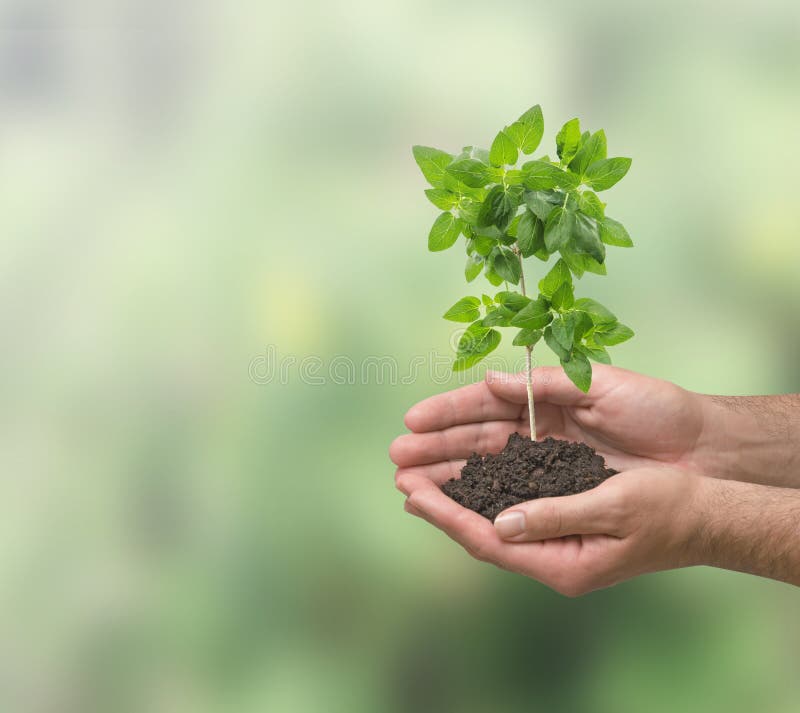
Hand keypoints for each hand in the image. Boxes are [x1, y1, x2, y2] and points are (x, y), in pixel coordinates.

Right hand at [390, 365, 708, 476]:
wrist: (702, 450)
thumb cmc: (657, 409)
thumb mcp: (602, 384)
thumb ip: (548, 384)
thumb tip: (492, 380)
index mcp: (544, 401)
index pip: (485, 406)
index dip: (447, 412)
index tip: (412, 420)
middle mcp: (538, 434)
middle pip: (475, 441)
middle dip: (434, 449)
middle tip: (396, 459)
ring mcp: (545, 466)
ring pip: (486, 471)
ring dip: (447, 476)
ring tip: (409, 483)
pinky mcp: (560, 494)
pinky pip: (513, 497)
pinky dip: (481, 501)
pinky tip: (452, 505)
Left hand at [398, 464, 707, 595]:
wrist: (707, 512)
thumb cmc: (669, 509)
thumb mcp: (613, 508)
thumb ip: (554, 517)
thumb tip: (501, 524)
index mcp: (563, 562)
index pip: (489, 540)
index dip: (446, 514)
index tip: (410, 491)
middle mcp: (553, 554)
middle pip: (481, 528)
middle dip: (439, 500)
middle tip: (401, 474)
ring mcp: (557, 536)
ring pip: (493, 513)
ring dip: (457, 489)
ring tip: (420, 469)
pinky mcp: (564, 514)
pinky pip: (514, 502)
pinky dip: (486, 484)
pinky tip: (468, 469)